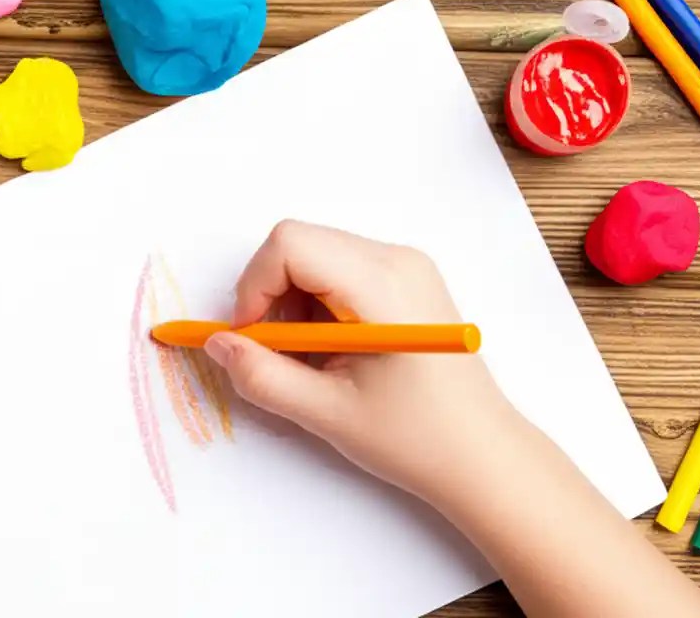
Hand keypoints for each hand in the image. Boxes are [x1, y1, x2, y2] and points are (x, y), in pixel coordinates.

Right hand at [202, 220, 521, 503]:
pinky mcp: (406, 279)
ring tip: (311, 360)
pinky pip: (339, 269)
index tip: (251, 338)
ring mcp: (406, 266)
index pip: (291, 244)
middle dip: (270, 295)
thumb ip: (262, 375)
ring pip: (316, 255)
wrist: (483, 455)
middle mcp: (397, 259)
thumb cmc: (416, 438)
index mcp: (383, 284)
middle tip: (275, 353)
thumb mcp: (327, 412)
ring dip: (293, 302)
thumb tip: (216, 344)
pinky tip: (333, 351)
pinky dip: (317, 304)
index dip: (254, 286)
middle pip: (300, 244)